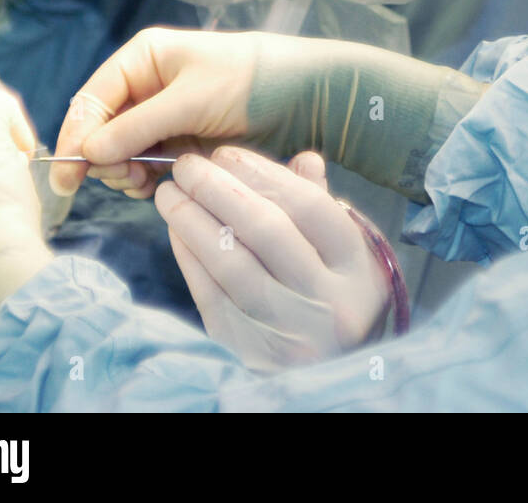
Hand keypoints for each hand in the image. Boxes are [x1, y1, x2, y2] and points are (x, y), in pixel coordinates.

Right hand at [50, 27, 285, 198]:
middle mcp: (145, 88)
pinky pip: (146, 165)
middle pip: (99, 130)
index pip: (91, 101)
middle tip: (127, 178)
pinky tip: (155, 186)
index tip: (68, 177)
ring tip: (143, 182)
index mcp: (142, 60)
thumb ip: (139, 126)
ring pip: (120, 153)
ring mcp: (161, 117)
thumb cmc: (248, 82)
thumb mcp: (191, 100)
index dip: (76, 138)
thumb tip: (88, 153)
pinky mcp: (179, 143)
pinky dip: (145, 179)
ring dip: (123, 172)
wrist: (301, 97)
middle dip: (103, 158)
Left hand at [155, 147, 390, 371]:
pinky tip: (176, 231)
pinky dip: (189, 259)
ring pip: (232, 266)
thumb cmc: (339, 299)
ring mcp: (289, 332)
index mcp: (358, 269)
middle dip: (218, 190)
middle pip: (267, 232)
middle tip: (187, 165)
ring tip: (169, 192)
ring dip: (192, 221)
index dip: (263, 174)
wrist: (335, 373)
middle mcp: (328, 302)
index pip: (309, 207)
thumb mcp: (349, 256)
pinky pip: (211, 297)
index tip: (226, 154)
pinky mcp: (250, 351)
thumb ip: (323, 207)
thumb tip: (302, 159)